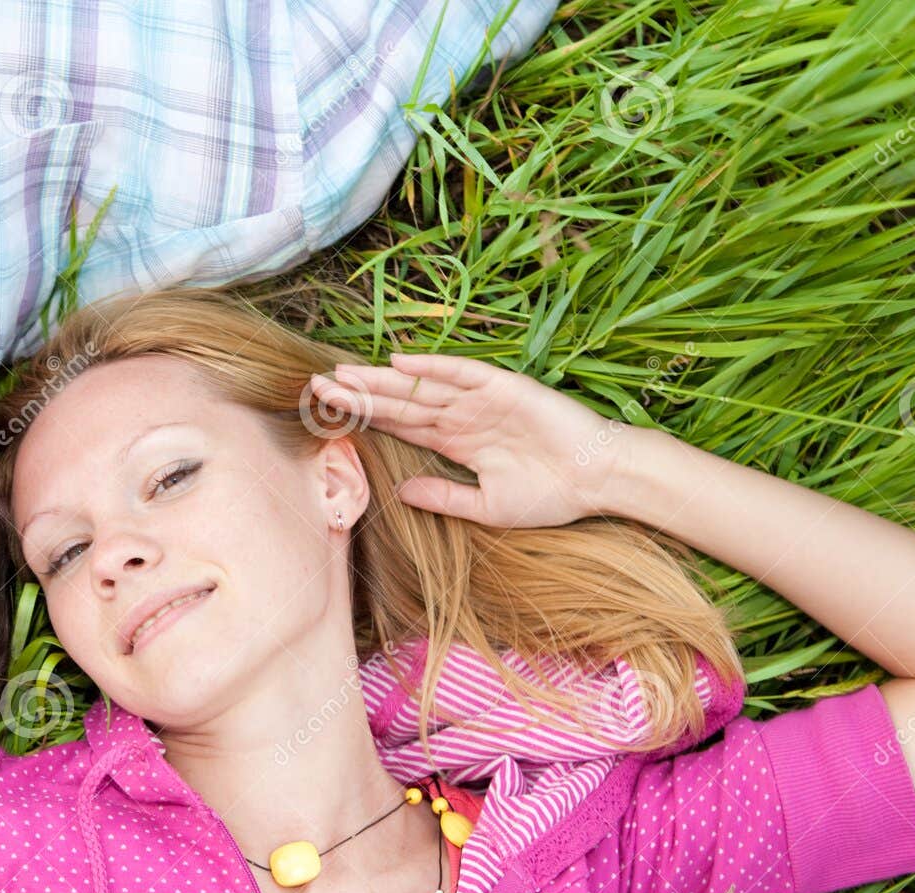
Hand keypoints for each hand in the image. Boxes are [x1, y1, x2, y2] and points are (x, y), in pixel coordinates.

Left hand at [319, 352, 632, 527]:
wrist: (598, 480)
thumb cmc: (550, 495)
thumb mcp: (487, 507)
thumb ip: (443, 498)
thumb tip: (399, 491)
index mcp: (456, 441)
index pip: (399, 425)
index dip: (364, 418)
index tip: (327, 414)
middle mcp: (462, 416)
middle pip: (400, 402)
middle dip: (359, 395)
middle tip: (316, 387)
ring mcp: (482, 400)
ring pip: (421, 387)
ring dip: (381, 380)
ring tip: (342, 375)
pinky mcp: (506, 389)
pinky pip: (463, 374)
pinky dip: (434, 367)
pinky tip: (400, 363)